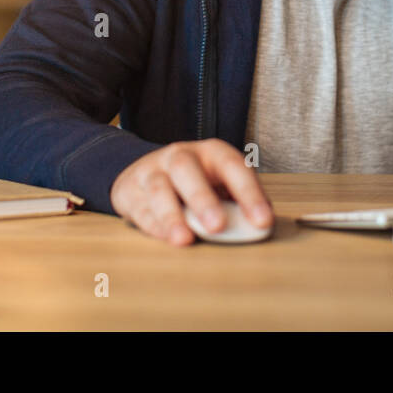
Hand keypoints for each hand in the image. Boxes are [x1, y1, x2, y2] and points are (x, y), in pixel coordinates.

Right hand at [109, 139, 272, 245]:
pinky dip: (154, 226)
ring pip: (159, 188)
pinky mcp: (129, 191)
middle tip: (218, 226)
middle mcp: (179, 156)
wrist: (146, 171)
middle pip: (187, 169)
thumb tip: (260, 227)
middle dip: (202, 198)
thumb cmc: (197, 181)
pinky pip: (140, 208)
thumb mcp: (221, 183)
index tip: (263, 221)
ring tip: (185, 239)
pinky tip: (167, 239)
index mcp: (210, 152)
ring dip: (172, 215)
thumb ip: (239, 202)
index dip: (249, 193)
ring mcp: (151, 171)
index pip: (232, 166)